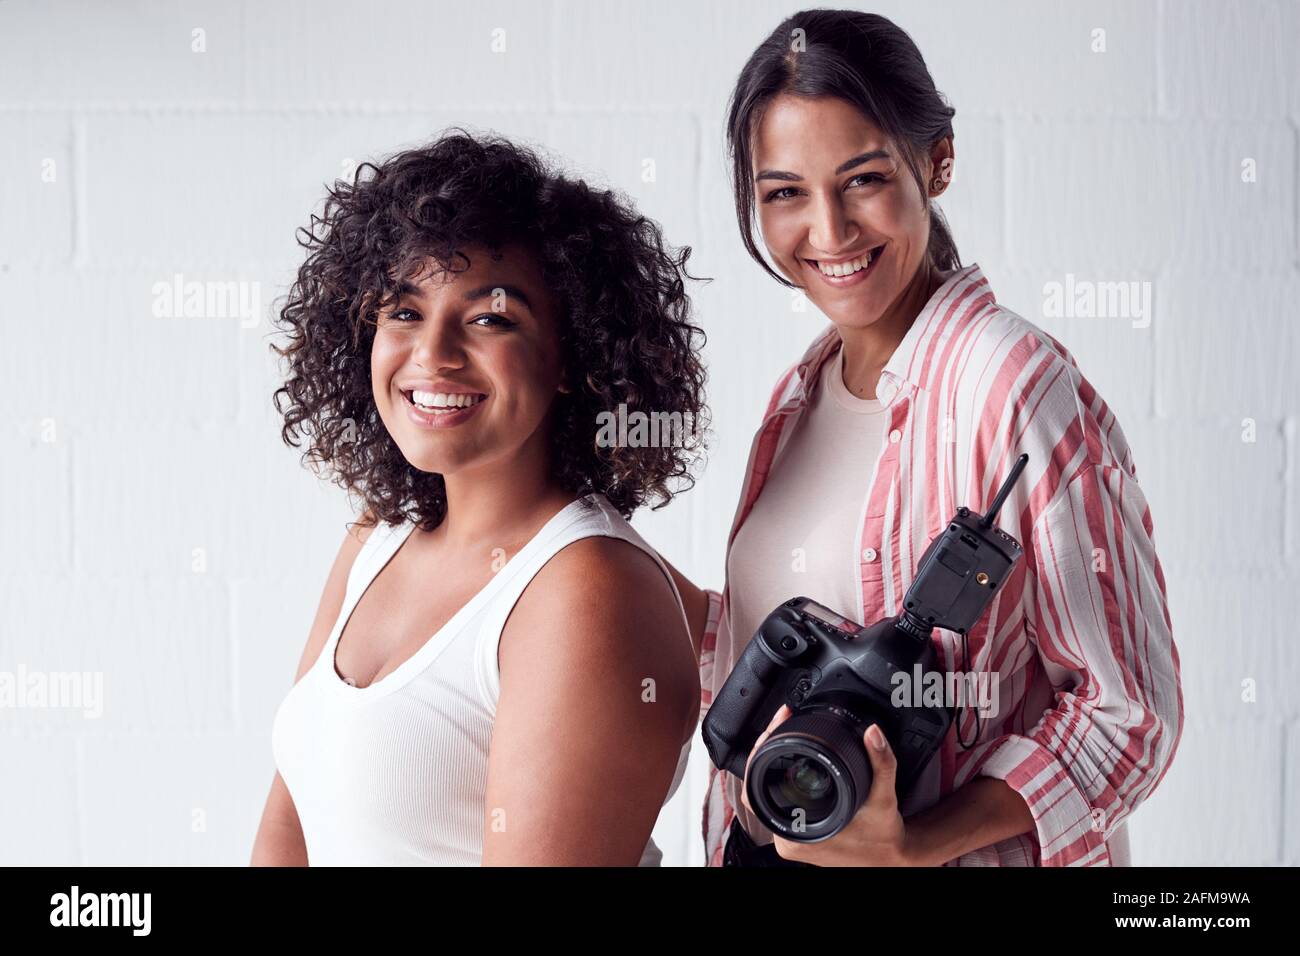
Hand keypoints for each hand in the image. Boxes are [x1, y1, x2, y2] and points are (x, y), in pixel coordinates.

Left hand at [739, 705, 913, 865]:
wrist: (889, 859)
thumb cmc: (883, 837)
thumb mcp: (884, 799)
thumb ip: (882, 764)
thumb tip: (873, 734)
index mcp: (798, 836)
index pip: (756, 791)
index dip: (760, 753)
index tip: (774, 727)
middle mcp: (789, 841)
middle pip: (759, 787)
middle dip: (768, 749)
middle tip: (781, 722)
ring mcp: (790, 839)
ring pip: (768, 793)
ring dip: (774, 763)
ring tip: (783, 733)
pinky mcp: (797, 835)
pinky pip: (779, 802)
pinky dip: (783, 779)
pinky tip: (792, 759)